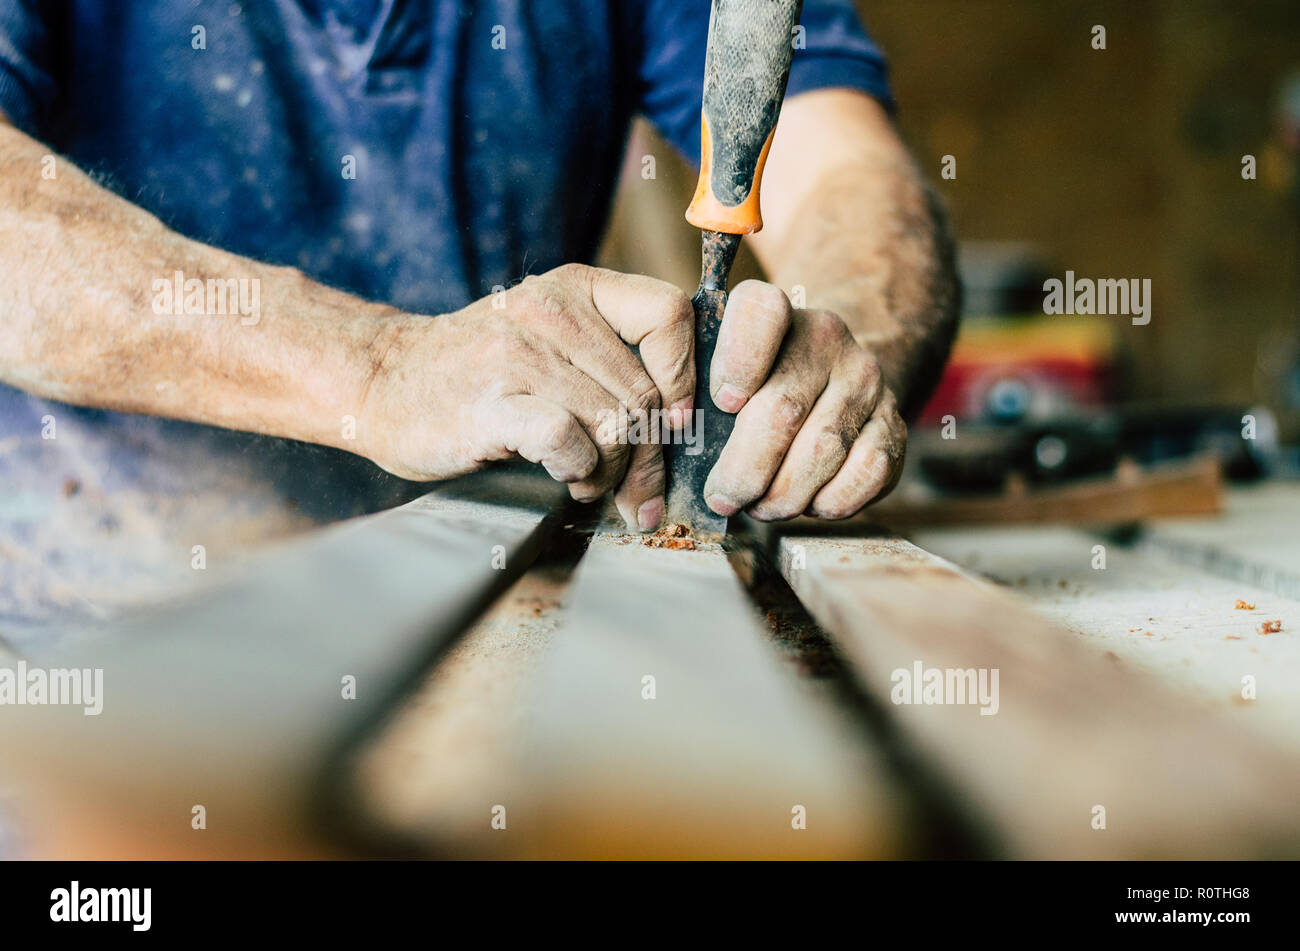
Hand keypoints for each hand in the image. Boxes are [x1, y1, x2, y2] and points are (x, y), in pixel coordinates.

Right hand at [357, 264, 693, 529]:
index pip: (670, 315)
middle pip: (644, 392)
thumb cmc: (478, 371)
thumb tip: (681, 425)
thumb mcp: (549, 334)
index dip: (682, 377)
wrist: (381, 382)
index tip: (670, 419)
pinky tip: (567, 477)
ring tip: (590, 480)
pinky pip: (569, 440)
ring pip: (613, 424)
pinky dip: (579, 471)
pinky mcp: (493, 401)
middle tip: (630, 484)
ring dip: (611, 470)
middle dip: (646, 454)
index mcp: (576, 287)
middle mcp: (550, 310)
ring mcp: (518, 353)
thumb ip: (611, 359)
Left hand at [702, 280, 905, 519]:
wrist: (833, 372)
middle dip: (745, 468)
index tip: (722, 403)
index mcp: (776, 312)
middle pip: (783, 409)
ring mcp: (866, 381)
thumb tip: (670, 445)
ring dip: (783, 493)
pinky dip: (831, 501)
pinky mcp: (893, 424)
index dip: (737, 363)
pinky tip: (809, 503)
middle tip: (723, 497)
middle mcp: (827, 339)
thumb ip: (695, 389)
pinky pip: (867, 472)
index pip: (759, 313)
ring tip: (760, 505)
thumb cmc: (756, 381)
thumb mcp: (721, 364)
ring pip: (822, 450)